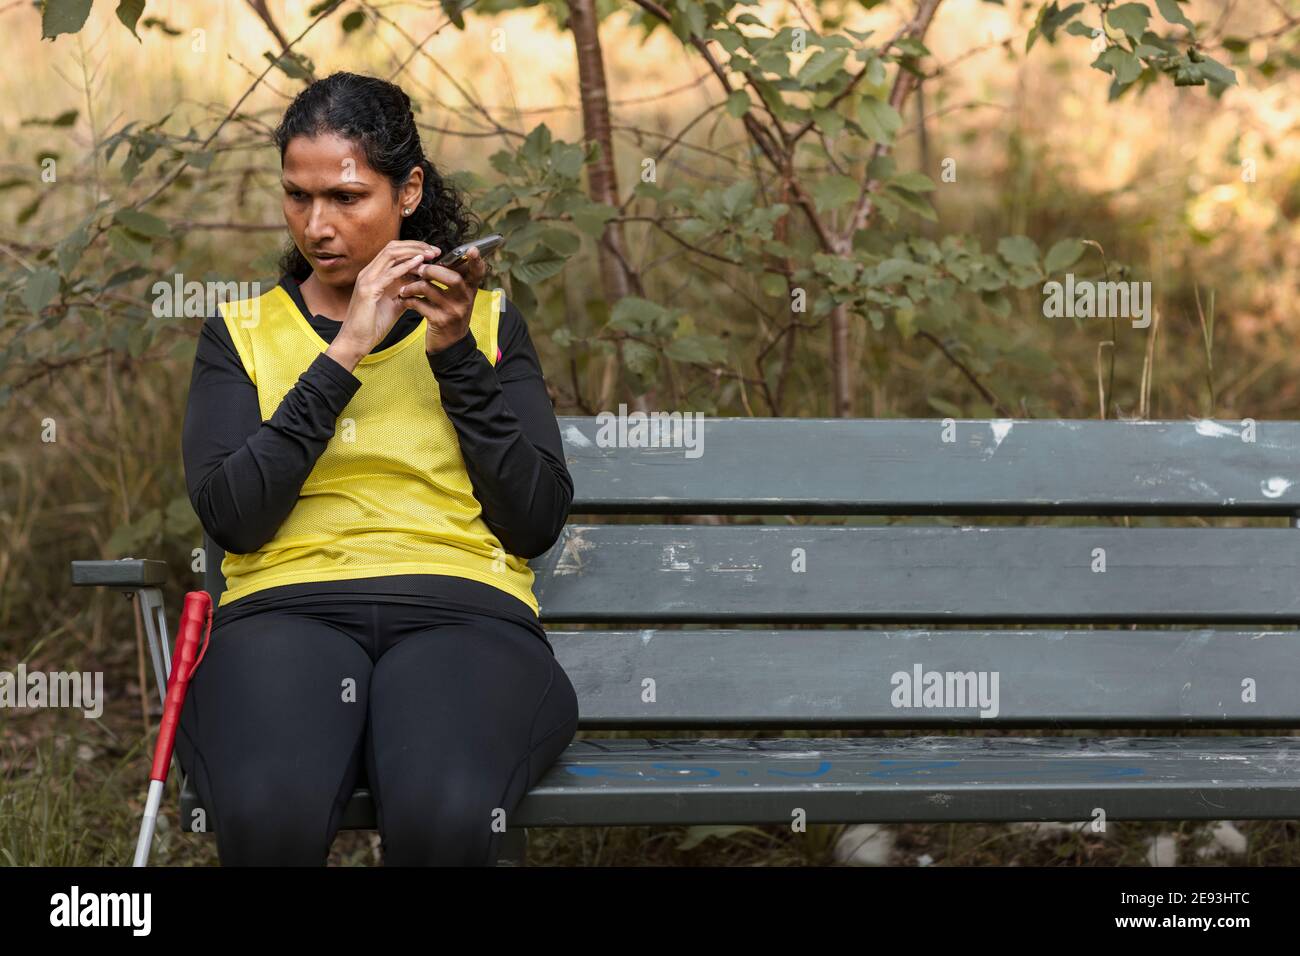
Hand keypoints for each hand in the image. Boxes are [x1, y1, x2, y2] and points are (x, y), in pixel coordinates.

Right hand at [338, 239, 439, 356]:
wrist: (355, 342)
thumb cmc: (372, 326)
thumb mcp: (394, 306)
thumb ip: (406, 294)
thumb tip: (421, 287)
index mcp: (373, 275)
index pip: (393, 251)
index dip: (414, 248)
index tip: (432, 252)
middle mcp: (368, 273)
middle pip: (393, 247)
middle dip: (416, 245)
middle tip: (435, 250)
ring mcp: (366, 280)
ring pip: (391, 254)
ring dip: (413, 252)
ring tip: (430, 254)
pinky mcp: (368, 290)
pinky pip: (389, 273)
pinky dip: (405, 266)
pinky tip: (419, 263)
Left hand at [397, 245, 489, 353]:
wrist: (450, 344)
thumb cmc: (451, 314)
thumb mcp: (459, 298)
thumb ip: (455, 279)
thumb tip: (440, 257)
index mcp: (470, 290)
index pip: (477, 273)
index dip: (476, 261)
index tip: (472, 249)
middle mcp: (465, 300)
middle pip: (452, 278)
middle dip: (432, 270)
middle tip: (419, 269)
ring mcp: (453, 311)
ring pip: (430, 289)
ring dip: (413, 285)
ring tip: (405, 287)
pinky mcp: (439, 321)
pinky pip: (419, 304)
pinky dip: (409, 300)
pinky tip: (405, 299)